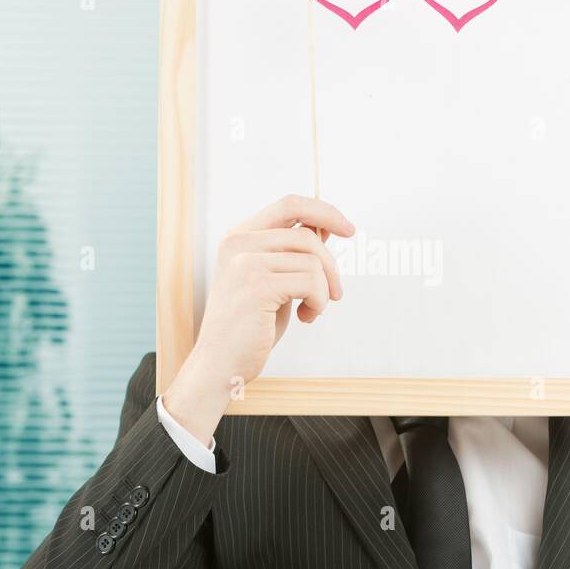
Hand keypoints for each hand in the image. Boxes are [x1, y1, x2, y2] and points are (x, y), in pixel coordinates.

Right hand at [163, 194, 354, 443]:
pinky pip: (311, 282)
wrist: (220, 364)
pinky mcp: (256, 285)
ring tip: (312, 310)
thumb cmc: (250, 326)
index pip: (290, 204)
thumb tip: (325, 225)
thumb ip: (293, 253)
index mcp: (240, 236)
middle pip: (307, 234)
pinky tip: (305, 317)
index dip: (325, 211)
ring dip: (323, 290)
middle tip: (335, 294)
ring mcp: (245, 262)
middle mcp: (239, 242)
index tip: (348, 228)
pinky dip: (318, 302)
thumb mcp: (274, 281)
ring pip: (313, 260)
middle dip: (331, 266)